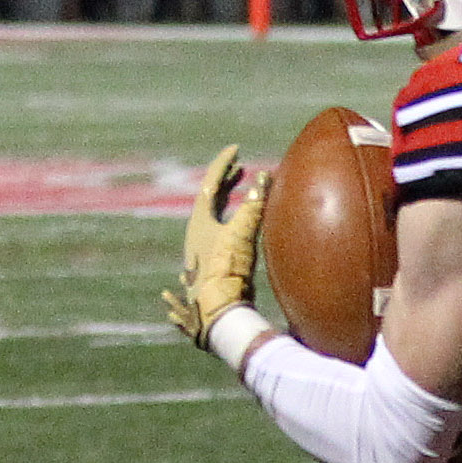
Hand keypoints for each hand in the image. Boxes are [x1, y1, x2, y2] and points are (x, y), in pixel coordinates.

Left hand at [162, 145, 269, 348]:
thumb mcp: (242, 234)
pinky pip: (216, 237)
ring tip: (238, 195)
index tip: (236, 150)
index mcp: (199, 222)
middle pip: (209, 201)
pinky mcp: (210, 269)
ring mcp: (200, 253)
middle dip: (225, 183)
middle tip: (239, 169)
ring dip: (225, 204)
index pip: (210, 183)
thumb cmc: (226, 271)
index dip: (223, 164)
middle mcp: (195, 236)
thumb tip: (266, 176)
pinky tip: (228, 232)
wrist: (218, 313)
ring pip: (211, 219)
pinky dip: (226, 225)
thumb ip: (254, 205)